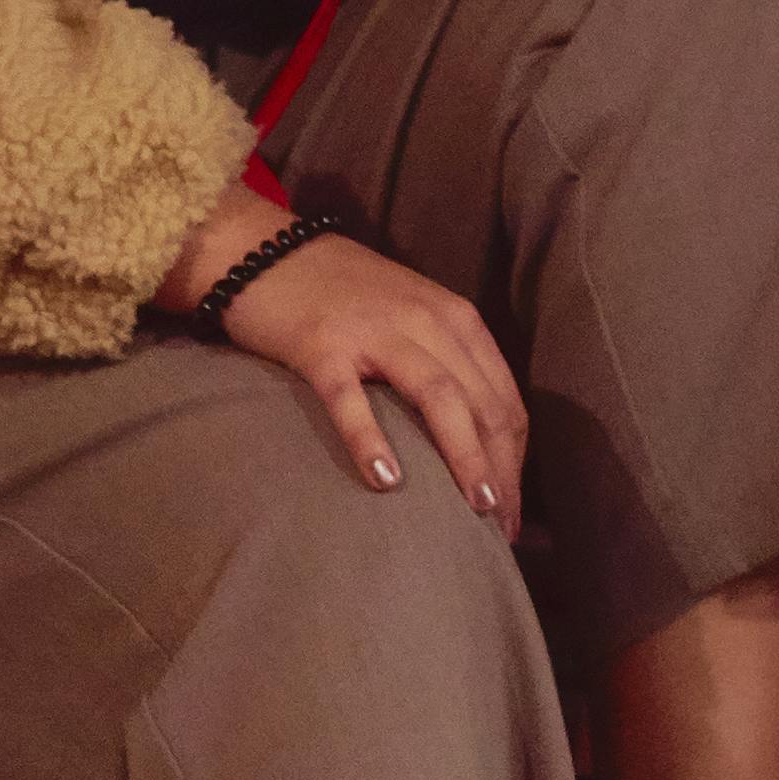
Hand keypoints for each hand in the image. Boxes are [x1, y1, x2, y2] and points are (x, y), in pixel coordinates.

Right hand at [161, 197, 525, 525]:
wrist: (262, 249)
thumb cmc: (341, 293)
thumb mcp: (411, 315)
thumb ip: (444, 361)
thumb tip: (477, 440)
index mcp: (455, 318)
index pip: (505, 398)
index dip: (517, 459)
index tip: (512, 511)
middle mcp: (426, 320)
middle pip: (484, 404)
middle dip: (502, 471)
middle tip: (503, 531)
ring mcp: (374, 331)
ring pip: (440, 398)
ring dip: (465, 457)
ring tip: (475, 511)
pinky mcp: (322, 346)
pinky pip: (352, 399)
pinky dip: (372, 440)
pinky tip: (387, 482)